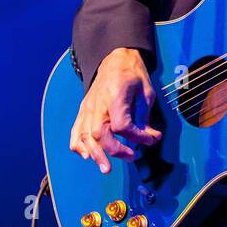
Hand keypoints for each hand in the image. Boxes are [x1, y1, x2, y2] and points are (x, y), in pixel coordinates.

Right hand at [69, 47, 161, 173]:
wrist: (115, 59)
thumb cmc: (132, 74)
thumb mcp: (146, 91)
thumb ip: (144, 116)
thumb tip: (149, 137)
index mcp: (115, 96)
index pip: (122, 125)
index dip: (137, 137)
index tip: (150, 139)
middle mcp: (98, 104)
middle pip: (100, 133)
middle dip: (114, 151)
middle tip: (131, 157)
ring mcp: (88, 108)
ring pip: (85, 136)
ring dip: (96, 154)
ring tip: (106, 168)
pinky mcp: (83, 111)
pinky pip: (76, 131)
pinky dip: (78, 145)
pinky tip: (87, 156)